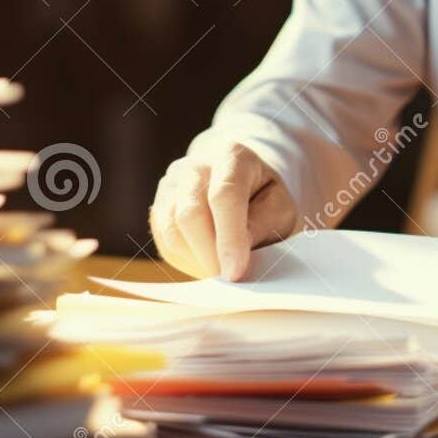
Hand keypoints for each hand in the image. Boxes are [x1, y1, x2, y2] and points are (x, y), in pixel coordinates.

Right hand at [149, 142, 298, 280]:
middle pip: (190, 213)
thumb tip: (237, 251)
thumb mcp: (280, 207)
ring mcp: (171, 186)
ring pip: (172, 231)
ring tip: (222, 269)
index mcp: (231, 157)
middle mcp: (194, 167)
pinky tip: (207, 260)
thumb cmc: (263, 197)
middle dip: (210, 255)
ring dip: (197, 260)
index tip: (235, 272)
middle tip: (229, 280)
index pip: (224, 195)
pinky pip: (165, 241)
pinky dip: (186, 259)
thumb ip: (263, 224)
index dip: (229, 238)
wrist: (239, 183)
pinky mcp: (158, 208)